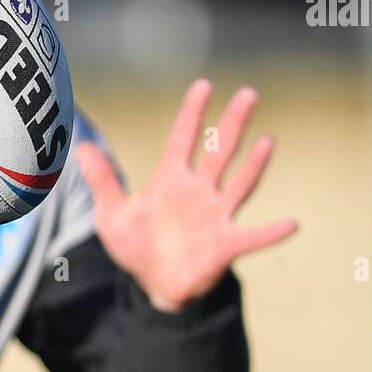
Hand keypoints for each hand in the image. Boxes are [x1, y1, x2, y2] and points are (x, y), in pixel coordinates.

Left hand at [77, 79, 296, 311]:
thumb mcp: (111, 214)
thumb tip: (79, 147)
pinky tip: (292, 224)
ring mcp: (215, 216)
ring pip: (239, 185)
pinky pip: (252, 238)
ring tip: (268, 141)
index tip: (204, 85)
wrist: (154, 286)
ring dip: (255, 165)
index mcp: (171, 180)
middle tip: (249, 93)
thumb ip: (102, 181)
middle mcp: (198, 192)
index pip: (183, 138)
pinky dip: (271, 233)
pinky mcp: (225, 245)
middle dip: (232, 123)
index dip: (192, 113)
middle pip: (219, 151)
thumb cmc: (137, 246)